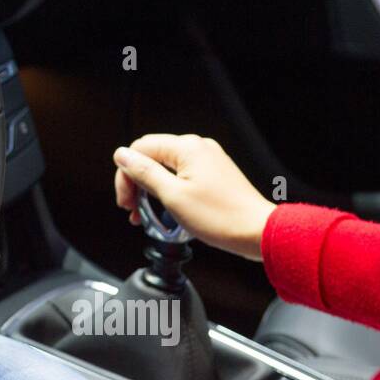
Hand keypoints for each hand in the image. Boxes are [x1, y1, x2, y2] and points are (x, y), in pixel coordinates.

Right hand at [113, 133, 275, 260]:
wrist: (258, 232)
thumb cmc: (221, 217)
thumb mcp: (172, 196)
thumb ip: (144, 172)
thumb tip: (122, 155)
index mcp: (186, 148)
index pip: (140, 149)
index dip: (126, 175)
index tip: (126, 200)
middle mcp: (198, 148)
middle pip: (152, 157)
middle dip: (137, 184)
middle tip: (134, 210)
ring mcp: (208, 161)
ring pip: (166, 168)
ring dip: (151, 191)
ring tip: (147, 216)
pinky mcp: (214, 174)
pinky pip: (181, 176)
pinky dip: (169, 192)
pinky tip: (165, 212)